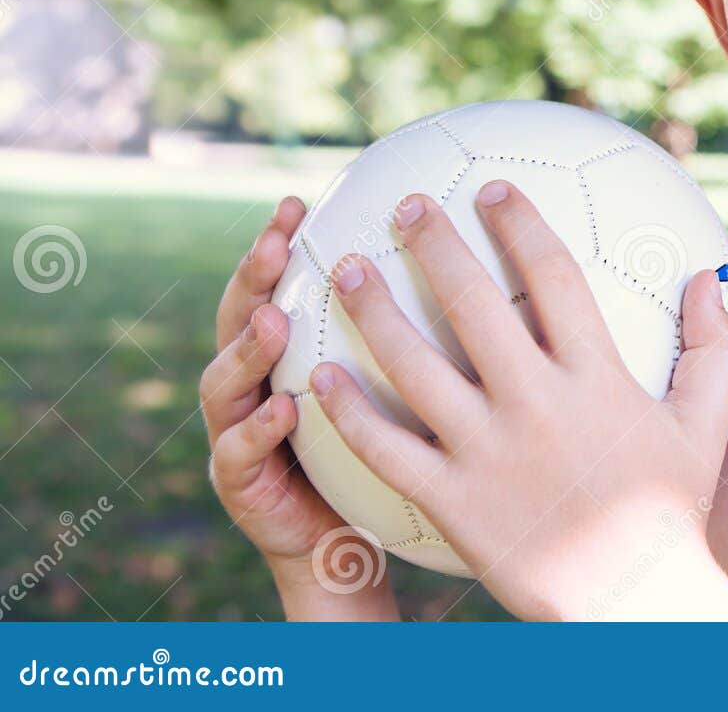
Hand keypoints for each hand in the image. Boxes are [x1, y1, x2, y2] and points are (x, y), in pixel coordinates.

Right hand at [201, 196, 397, 619]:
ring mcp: (238, 434)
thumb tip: (482, 271)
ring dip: (246, 347)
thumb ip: (422, 332)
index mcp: (293, 352)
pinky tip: (284, 409)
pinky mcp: (242, 488)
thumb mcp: (409, 387)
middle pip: (240, 317)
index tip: (299, 201)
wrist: (350, 548)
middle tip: (275, 242)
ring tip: (274, 318)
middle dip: (252, 276)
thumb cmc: (388, 454)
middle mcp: (255, 384)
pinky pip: (240, 455)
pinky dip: (259, 429)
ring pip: (224, 381)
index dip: (281, 242)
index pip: (281, 286)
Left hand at [309, 180, 727, 620]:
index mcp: (597, 376)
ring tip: (347, 270)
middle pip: (474, 303)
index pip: (552, 275)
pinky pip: (387, 448)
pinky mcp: (452, 500)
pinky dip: (350, 409)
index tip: (493, 190)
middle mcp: (537, 403)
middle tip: (407, 206)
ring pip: (416, 365)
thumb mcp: (704, 421)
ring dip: (376, 309)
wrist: (633, 599)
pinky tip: (322, 374)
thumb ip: (714, 345)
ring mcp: (489, 452)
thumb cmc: (669, 507)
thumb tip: (709, 276)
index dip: (519, 224)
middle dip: (435, 243)